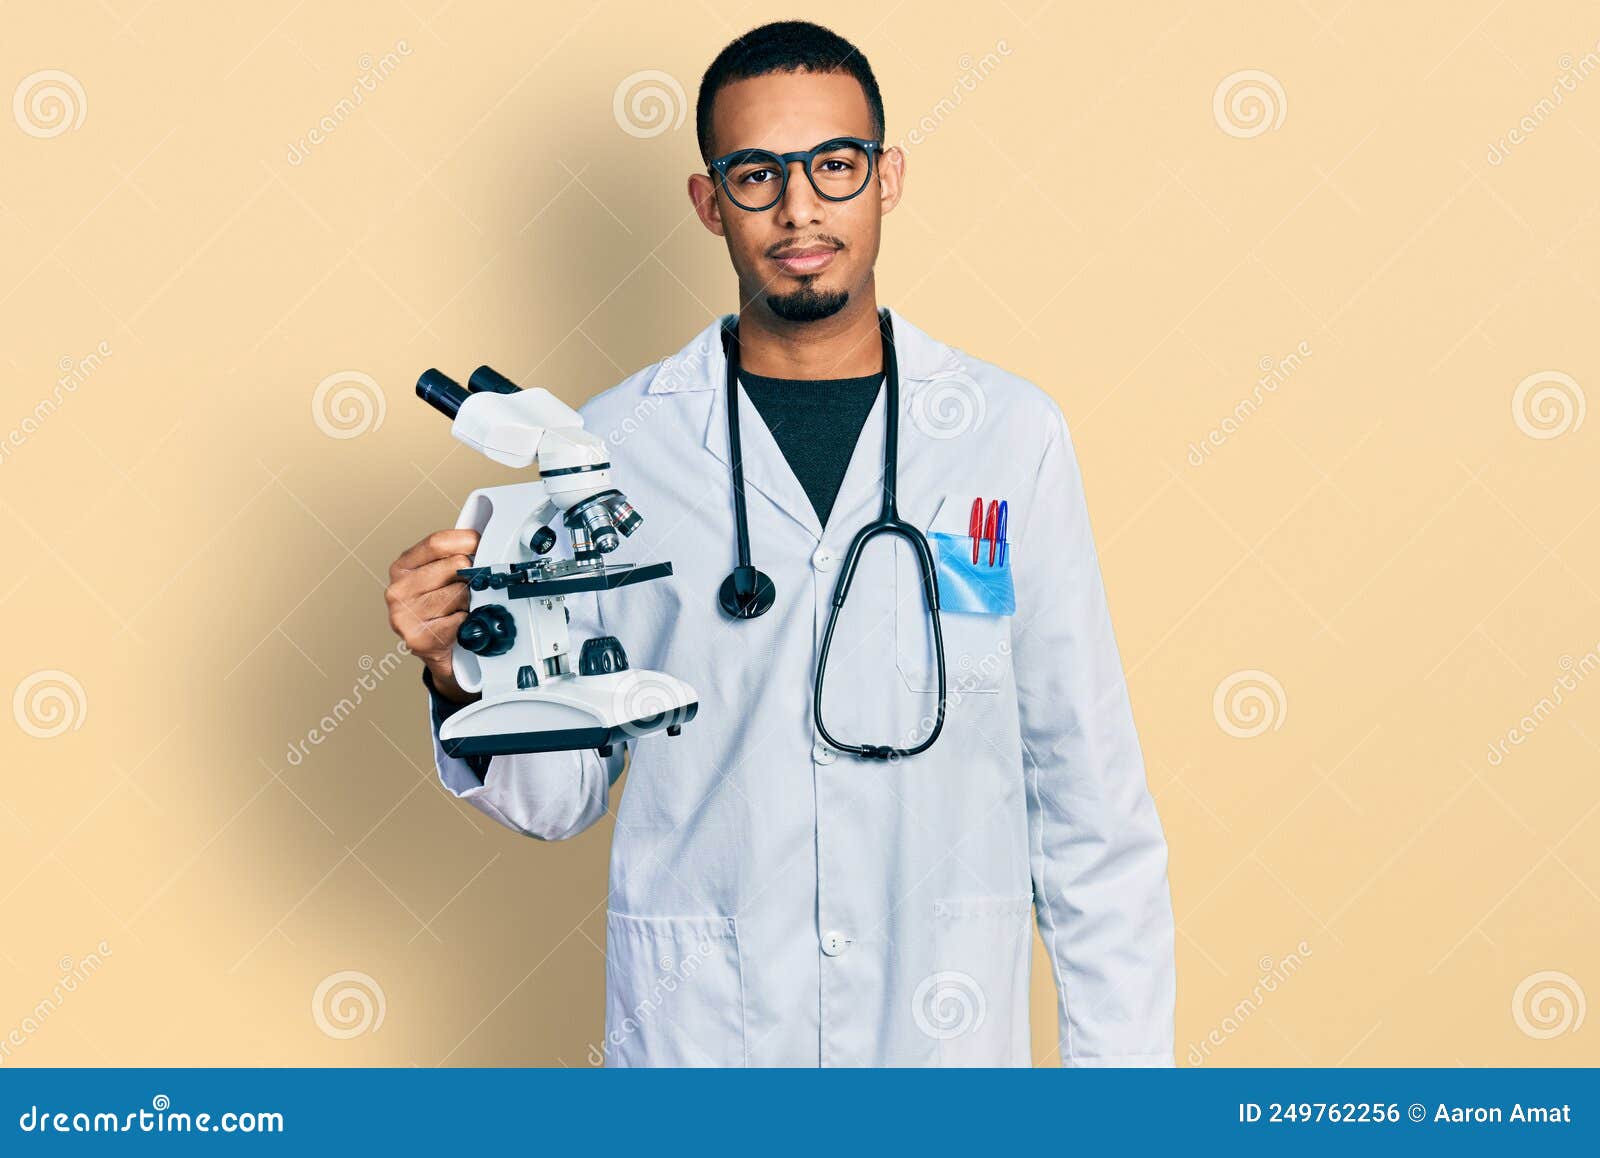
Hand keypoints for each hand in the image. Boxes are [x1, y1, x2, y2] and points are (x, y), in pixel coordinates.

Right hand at [386, 528, 480, 703]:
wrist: (434, 651)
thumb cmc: (439, 610)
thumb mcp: (438, 576)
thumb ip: (452, 556)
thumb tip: (482, 543)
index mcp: (401, 568)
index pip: (437, 543)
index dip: (467, 541)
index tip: (480, 546)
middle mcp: (398, 590)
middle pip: (455, 566)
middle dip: (470, 577)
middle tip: (467, 590)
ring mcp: (405, 615)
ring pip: (461, 593)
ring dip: (469, 603)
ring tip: (458, 611)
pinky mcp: (419, 639)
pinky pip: (462, 619)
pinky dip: (467, 623)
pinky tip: (457, 627)